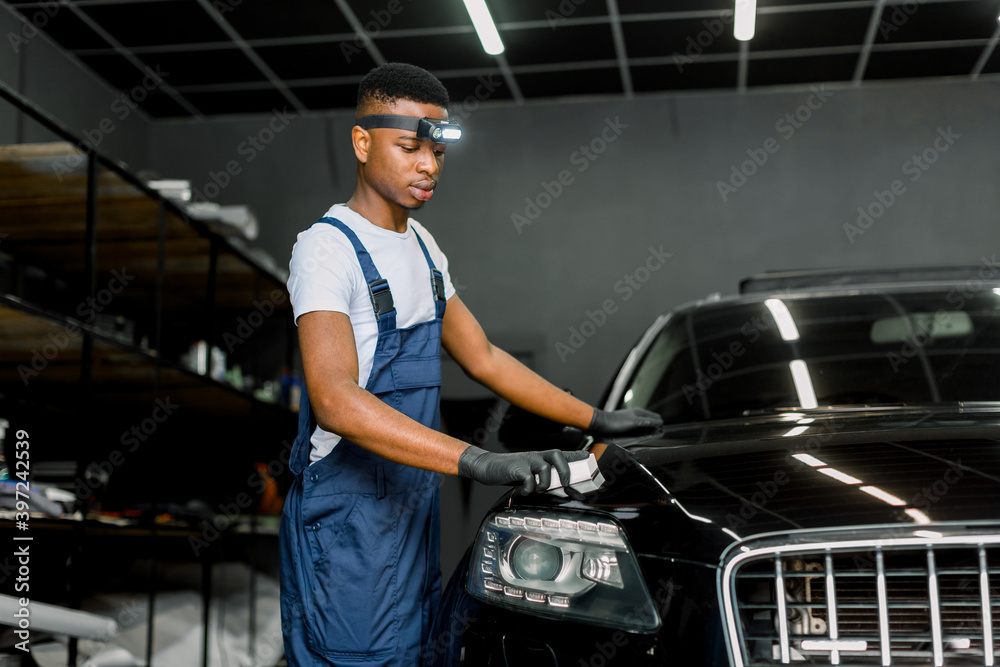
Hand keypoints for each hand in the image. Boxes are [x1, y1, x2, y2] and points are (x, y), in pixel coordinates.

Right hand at [457, 445, 589, 494]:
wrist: (487, 467)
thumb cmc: (511, 472)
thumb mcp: (530, 473)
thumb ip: (544, 478)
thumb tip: (562, 490)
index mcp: (541, 457)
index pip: (563, 453)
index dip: (577, 456)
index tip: (589, 459)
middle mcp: (535, 456)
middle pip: (557, 455)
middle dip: (565, 470)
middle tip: (567, 484)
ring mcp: (526, 461)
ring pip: (545, 468)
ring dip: (544, 483)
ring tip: (537, 489)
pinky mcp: (516, 468)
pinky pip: (529, 479)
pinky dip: (529, 488)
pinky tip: (523, 491)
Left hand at [588, 407, 661, 433]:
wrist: (603, 423)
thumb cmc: (617, 422)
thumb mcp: (634, 423)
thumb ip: (647, 422)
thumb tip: (659, 422)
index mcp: (640, 412)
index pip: (656, 417)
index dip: (660, 425)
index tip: (661, 432)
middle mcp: (637, 414)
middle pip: (652, 420)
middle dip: (656, 427)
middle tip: (657, 435)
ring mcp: (633, 418)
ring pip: (646, 423)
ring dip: (650, 429)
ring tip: (652, 436)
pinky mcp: (629, 423)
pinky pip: (640, 426)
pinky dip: (644, 430)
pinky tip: (643, 434)